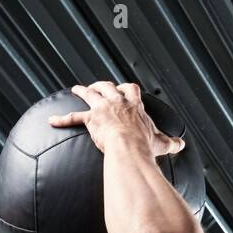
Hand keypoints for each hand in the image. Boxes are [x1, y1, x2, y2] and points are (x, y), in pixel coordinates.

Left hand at [48, 82, 185, 156]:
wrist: (130, 147)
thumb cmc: (144, 145)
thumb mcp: (161, 142)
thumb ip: (171, 143)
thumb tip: (181, 146)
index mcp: (134, 105)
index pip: (130, 89)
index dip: (125, 88)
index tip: (123, 89)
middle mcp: (118, 102)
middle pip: (108, 86)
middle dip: (102, 85)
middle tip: (96, 86)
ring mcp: (103, 108)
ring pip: (90, 94)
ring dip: (82, 91)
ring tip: (76, 89)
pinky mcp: (91, 119)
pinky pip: (73, 118)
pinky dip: (61, 119)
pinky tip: (51, 120)